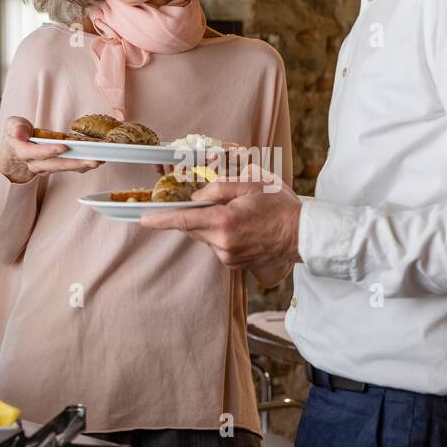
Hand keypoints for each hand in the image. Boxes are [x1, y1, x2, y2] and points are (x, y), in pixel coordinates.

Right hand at [0, 116, 100, 184]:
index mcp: (23, 152)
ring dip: (82, 165)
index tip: (64, 147)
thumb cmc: (15, 136)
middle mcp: (35, 164)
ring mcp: (46, 168)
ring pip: (65, 168)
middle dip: (75, 163)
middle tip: (93, 160)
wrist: (14, 153)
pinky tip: (96, 161)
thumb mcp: (11, 126)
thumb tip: (21, 132)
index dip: (49, 151)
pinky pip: (70, 168)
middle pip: (56, 165)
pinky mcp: (55, 167)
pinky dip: (83, 165)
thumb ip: (16, 127)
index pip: (36, 153)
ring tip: (99, 161)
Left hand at [140, 165, 301, 270]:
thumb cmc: (280, 206)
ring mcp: (228, 256)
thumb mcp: (251, 183)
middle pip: (193, 227)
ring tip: (240, 215)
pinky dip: (223, 234)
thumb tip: (198, 196)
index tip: (143, 219)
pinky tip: (243, 228)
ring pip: (206, 236)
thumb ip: (219, 187)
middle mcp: (222, 243)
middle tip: (217, 203)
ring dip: (213, 224)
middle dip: (197, 213)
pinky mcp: (234, 263)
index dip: (160, 219)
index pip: (183, 219)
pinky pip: (217, 245)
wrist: (302, 235)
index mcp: (224, 221)